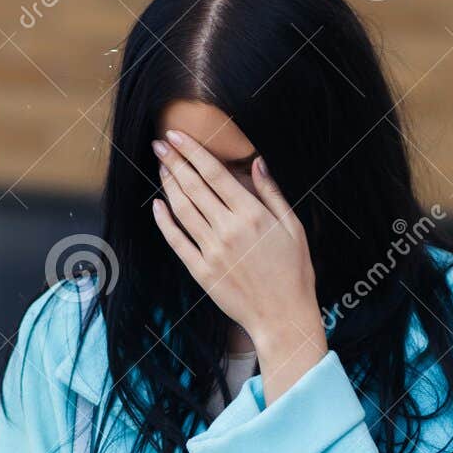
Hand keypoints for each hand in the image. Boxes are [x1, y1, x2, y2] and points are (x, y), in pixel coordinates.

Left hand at [151, 129, 326, 398]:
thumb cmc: (295, 272)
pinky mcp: (201, 271)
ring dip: (168, 185)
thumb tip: (258, 163)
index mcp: (252, 215)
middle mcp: (228, 229)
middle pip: (194, 187)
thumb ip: (272, 194)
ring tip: (161, 167)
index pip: (215, 174)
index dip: (193, 152)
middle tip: (160, 144)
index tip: (178, 136)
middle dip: (174, 161)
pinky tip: (157, 205)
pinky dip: (164, 221)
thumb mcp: (294, 228)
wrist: (283, 317)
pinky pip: (176, 241)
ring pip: (182, 209)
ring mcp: (212, 251)